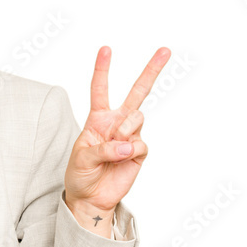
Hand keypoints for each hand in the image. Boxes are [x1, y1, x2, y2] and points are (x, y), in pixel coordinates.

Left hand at [64, 46, 169, 215]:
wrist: (91, 198)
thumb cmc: (81, 174)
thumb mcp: (81, 159)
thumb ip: (102, 148)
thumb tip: (126, 145)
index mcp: (97, 119)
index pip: (100, 90)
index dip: (102, 69)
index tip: (106, 49)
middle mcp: (116, 123)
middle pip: (137, 92)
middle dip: (151, 71)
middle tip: (165, 50)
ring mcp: (130, 136)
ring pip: (137, 117)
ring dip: (125, 130)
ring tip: (115, 147)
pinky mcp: (140, 151)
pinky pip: (141, 143)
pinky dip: (131, 150)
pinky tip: (123, 158)